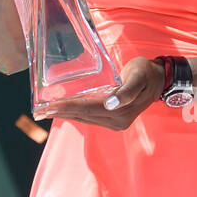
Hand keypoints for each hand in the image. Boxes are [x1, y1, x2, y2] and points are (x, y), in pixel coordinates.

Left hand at [42, 55, 163, 129]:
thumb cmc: (146, 73)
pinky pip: (89, 117)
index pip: (86, 109)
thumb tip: (111, 104)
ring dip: (65, 115)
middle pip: (82, 116)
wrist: (158, 79)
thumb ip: (126, 90)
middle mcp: (117, 121)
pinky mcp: (113, 120)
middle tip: (38, 112)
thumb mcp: (137, 77)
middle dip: (60, 113)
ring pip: (84, 118)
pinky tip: (64, 110)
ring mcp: (115, 122)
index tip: (47, 106)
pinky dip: (75, 113)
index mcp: (120, 111)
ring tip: (46, 111)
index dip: (66, 107)